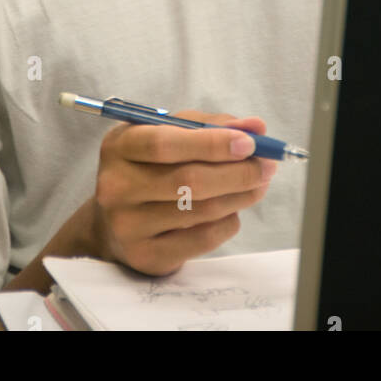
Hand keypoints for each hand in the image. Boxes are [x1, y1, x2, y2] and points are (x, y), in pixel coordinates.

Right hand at [89, 109, 277, 275]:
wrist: (114, 222)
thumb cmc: (149, 167)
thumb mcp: (170, 134)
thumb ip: (210, 125)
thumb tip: (256, 127)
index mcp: (119, 146)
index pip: (165, 143)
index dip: (212, 143)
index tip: (249, 143)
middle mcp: (116, 186)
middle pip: (188, 180)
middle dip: (237, 172)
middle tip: (266, 166)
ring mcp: (127, 225)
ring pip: (200, 210)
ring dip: (239, 196)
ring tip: (258, 185)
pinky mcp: (145, 255)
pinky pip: (201, 239)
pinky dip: (227, 222)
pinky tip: (233, 210)